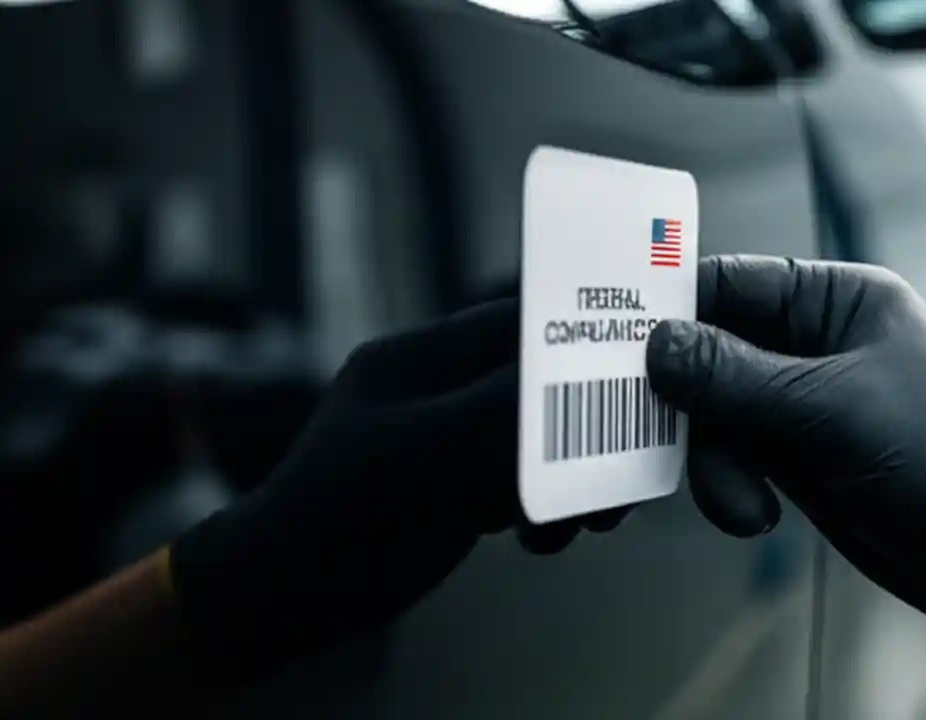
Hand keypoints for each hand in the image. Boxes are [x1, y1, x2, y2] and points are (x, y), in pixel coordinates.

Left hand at [168, 298, 619, 677]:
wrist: (288, 593)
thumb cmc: (346, 515)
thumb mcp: (432, 450)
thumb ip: (505, 401)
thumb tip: (579, 358)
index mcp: (420, 358)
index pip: (516, 322)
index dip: (580, 334)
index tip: (638, 361)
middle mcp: (433, 387)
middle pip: (534, 380)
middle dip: (586, 421)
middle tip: (623, 464)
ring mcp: (439, 434)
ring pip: (531, 434)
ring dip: (568, 472)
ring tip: (586, 520)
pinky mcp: (446, 481)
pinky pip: (512, 476)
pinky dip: (539, 501)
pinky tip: (540, 535)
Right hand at [647, 256, 925, 659]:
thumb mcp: (838, 411)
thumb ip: (739, 378)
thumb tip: (660, 345)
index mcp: (837, 302)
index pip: (729, 285)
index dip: (673, 313)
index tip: (621, 350)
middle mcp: (815, 347)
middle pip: (709, 355)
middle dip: (691, 406)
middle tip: (672, 443)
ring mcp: (805, 405)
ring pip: (715, 416)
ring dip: (713, 461)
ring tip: (744, 504)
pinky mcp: (801, 460)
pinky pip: (734, 458)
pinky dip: (728, 486)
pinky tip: (755, 514)